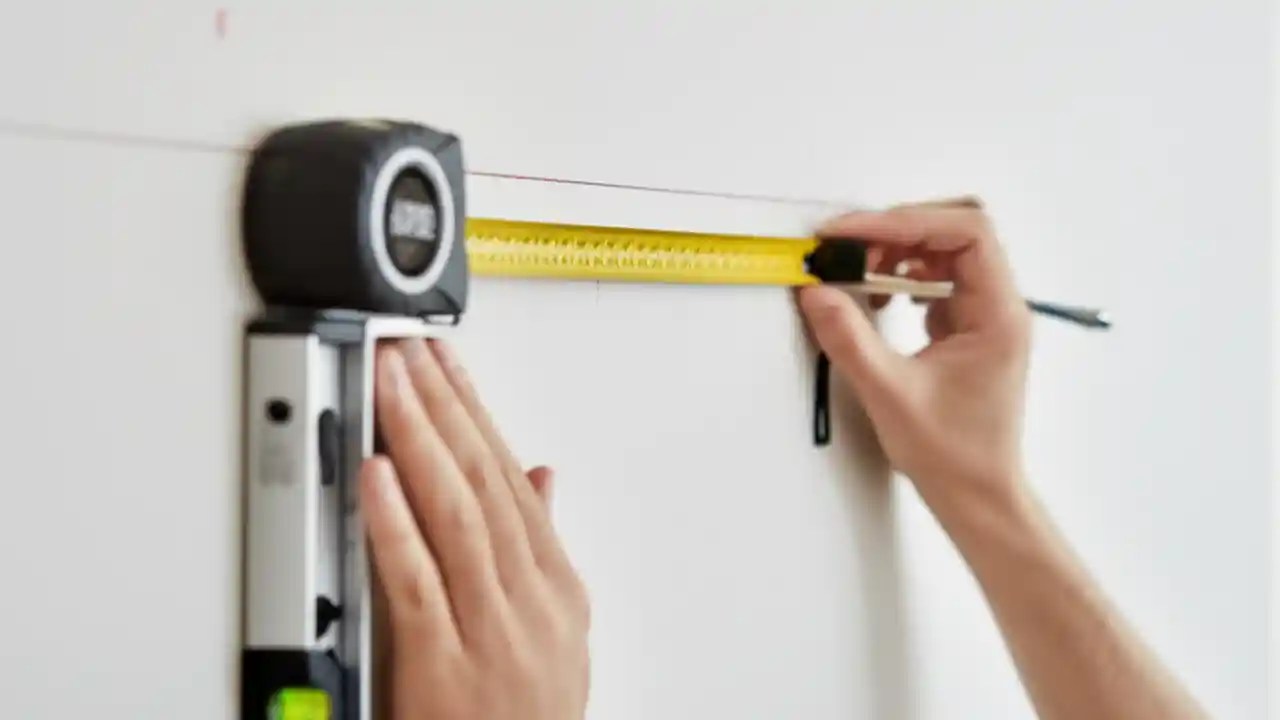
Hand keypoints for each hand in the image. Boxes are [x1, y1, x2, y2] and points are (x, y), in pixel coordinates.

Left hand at [360, 339, 589, 719]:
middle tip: (410, 351)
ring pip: (456, 514)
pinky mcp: (443, 666)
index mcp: (557, 585)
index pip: (511, 476)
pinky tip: (375, 474)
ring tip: (391, 384)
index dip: (475, 410)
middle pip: (484, 481)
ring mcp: (490, 631)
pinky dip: (395, 522)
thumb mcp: (557, 629)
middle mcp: (529, 600)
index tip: (448, 362)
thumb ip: (541, 547)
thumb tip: (539, 478)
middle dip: (443, 405)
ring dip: (420, 440)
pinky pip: (416, 580)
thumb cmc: (528, 714)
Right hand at [797, 197, 1031, 510]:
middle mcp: (1000, 305)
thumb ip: (850, 339)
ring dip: (896, 252)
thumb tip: (815, 291)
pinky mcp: (967, 327)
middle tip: (845, 248)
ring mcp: (985, 315)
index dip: (905, 221)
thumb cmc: (950, 455)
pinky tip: (875, 296)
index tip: (850, 233)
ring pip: (945, 251)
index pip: (966, 232)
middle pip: (956, 231)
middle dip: (897, 230)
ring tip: (854, 272)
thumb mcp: (890, 395)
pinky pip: (937, 278)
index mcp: (998, 314)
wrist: (977, 496)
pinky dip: (901, 275)